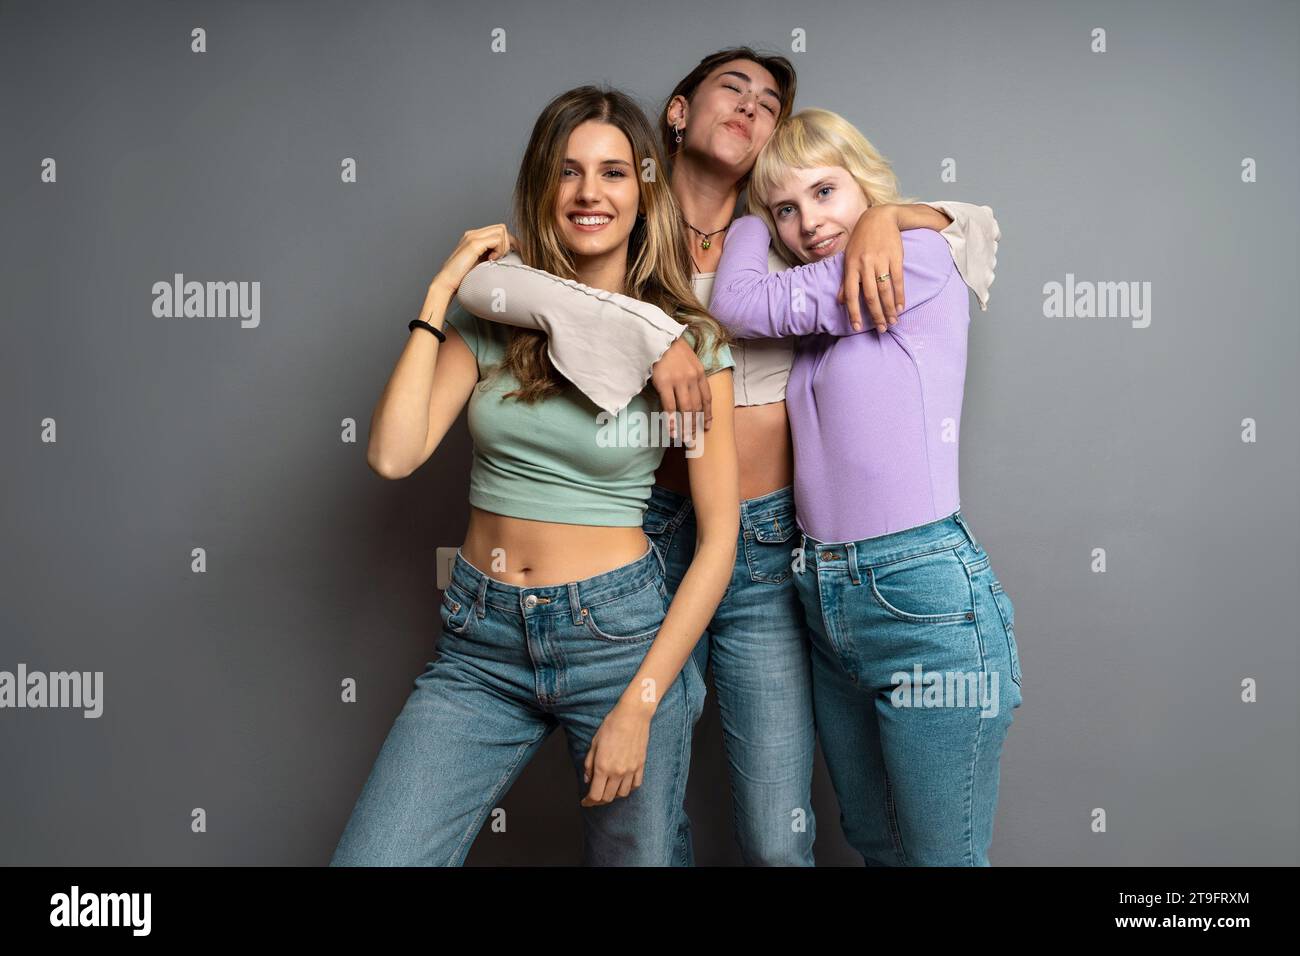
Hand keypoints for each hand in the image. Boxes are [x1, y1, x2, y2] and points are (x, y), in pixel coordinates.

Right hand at [429, 224, 520, 296]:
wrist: (447, 283)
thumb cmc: (463, 278)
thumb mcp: (481, 264)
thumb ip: (491, 256)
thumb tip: (508, 255)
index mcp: (474, 237)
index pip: (498, 231)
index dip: (509, 242)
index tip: (514, 254)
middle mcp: (473, 234)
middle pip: (501, 228)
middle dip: (508, 243)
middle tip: (501, 258)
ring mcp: (472, 237)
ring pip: (501, 231)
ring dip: (503, 246)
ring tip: (494, 260)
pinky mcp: (474, 244)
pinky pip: (497, 239)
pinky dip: (499, 250)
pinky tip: (491, 260)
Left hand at [580, 699, 651, 806]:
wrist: (632, 715)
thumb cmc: (611, 726)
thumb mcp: (594, 744)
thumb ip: (589, 764)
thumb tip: (588, 779)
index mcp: (603, 767)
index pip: (595, 795)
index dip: (588, 801)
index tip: (585, 801)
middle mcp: (617, 772)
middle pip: (608, 797)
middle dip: (598, 800)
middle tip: (594, 797)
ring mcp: (631, 770)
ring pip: (622, 794)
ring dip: (613, 795)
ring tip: (608, 789)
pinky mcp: (640, 766)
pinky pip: (635, 785)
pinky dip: (628, 788)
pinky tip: (622, 784)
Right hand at [650, 337, 712, 436]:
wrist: (658, 336)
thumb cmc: (670, 348)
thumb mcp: (688, 360)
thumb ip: (692, 376)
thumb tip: (691, 393)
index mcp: (699, 372)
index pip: (707, 398)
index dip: (707, 414)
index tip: (707, 425)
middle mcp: (692, 377)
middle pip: (697, 406)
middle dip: (697, 424)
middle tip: (695, 438)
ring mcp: (679, 380)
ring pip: (686, 409)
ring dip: (686, 426)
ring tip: (685, 438)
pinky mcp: (664, 383)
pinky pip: (670, 407)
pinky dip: (671, 421)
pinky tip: (672, 431)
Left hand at [839, 205, 905, 333]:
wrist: (879, 217)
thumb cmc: (861, 240)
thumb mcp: (849, 257)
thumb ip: (846, 280)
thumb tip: (841, 301)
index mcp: (851, 266)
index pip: (851, 294)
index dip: (853, 312)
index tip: (857, 327)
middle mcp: (864, 265)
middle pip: (870, 296)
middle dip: (876, 315)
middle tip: (882, 329)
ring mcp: (880, 260)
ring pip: (884, 290)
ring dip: (889, 309)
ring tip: (892, 322)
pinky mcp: (895, 257)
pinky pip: (897, 280)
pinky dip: (899, 295)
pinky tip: (900, 307)